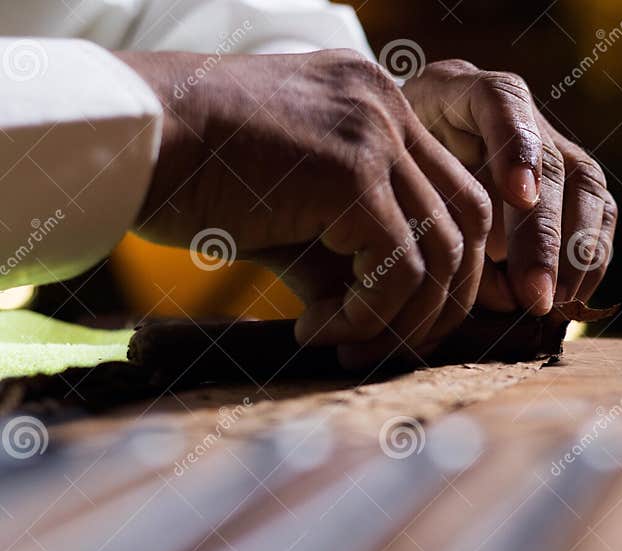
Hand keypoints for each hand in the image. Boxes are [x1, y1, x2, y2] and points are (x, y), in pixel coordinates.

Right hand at [116, 49, 492, 368]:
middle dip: (444, 301)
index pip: (455, 194)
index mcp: (380, 106)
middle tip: (390, 348)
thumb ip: (355, 252)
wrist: (128, 141)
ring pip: (441, 251)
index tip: (401, 323)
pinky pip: (397, 268)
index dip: (447, 270)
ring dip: (401, 319)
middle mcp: (388, 108)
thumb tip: (394, 321)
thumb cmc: (198, 177)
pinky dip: (368, 316)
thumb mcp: (296, 213)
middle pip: (468, 221)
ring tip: (344, 347)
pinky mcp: (350, 173)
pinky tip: (312, 329)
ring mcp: (374, 134)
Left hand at [401, 60, 617, 312]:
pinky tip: (570, 298)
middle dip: (545, 234)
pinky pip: (599, 212)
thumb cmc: (391, 177)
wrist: (403, 161)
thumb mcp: (399, 193)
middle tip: (536, 294)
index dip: (516, 146)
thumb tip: (507, 296)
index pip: (499, 98)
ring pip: (586, 185)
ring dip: (576, 252)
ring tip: (555, 302)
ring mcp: (549, 139)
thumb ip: (447, 232)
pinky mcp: (570, 178)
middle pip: (550, 159)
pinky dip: (590, 258)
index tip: (521, 197)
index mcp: (456, 91)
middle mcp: (513, 110)